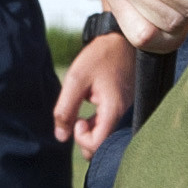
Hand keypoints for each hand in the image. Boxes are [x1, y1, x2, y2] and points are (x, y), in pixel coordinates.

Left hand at [53, 27, 135, 151]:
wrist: (122, 41)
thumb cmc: (100, 57)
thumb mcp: (76, 79)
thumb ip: (65, 109)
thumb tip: (60, 137)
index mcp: (114, 110)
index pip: (98, 144)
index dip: (82, 138)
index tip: (77, 120)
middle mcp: (124, 115)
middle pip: (103, 146)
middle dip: (86, 139)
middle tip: (78, 119)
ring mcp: (127, 113)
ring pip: (107, 139)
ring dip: (91, 132)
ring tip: (83, 113)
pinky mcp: (125, 110)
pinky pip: (111, 128)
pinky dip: (98, 126)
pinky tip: (91, 111)